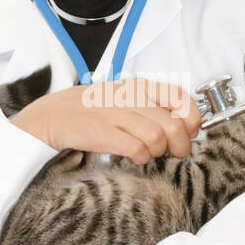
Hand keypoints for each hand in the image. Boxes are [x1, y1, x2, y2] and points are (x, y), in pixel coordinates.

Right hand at [9, 76, 201, 163]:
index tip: (190, 132)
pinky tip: (135, 157)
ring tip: (149, 153)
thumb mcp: (125, 99)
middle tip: (175, 153)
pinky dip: (141, 157)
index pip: (179, 98)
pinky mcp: (102, 132)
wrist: (52, 115)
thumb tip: (186, 125)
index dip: (192, 118)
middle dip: (180, 144)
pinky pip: (136, 149)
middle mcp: (129, 97)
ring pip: (157, 137)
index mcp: (138, 87)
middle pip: (172, 123)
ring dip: (158, 151)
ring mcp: (115, 114)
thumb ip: (153, 107)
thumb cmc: (93, 110)